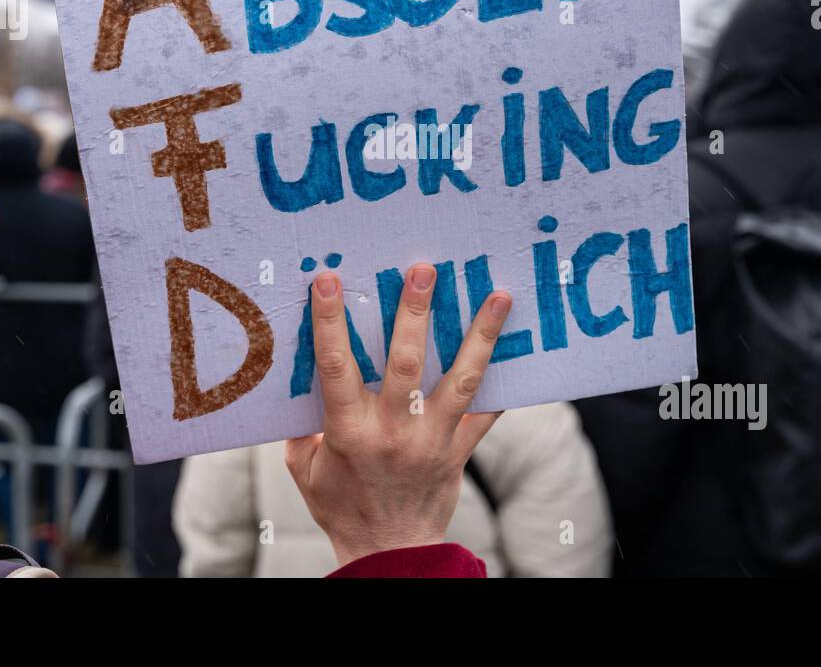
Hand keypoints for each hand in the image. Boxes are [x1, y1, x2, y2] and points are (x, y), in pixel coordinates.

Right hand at [285, 263, 510, 566]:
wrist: (387, 552)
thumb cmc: (340, 505)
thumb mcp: (304, 467)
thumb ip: (303, 423)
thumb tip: (299, 373)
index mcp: (348, 432)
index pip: (336, 366)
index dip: (330, 320)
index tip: (328, 279)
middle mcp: (394, 432)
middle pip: (406, 363)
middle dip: (414, 313)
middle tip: (423, 270)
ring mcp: (433, 441)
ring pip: (461, 380)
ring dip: (480, 335)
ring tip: (497, 296)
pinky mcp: (460, 451)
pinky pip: (487, 414)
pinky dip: (504, 384)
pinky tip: (521, 348)